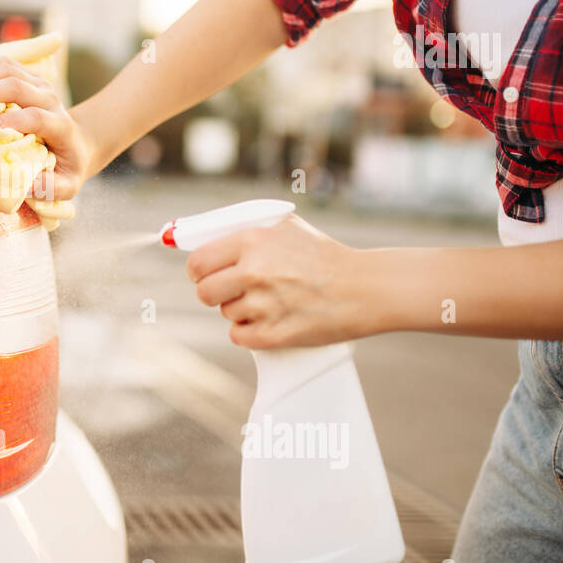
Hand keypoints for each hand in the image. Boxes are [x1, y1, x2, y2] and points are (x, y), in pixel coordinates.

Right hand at [0, 56, 93, 201]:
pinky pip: (7, 64)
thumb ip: (51, 188)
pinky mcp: (31, 79)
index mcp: (60, 127)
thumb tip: (27, 186)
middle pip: (18, 86)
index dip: (14, 120)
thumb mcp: (67, 185)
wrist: (79, 142)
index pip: (36, 117)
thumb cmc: (67, 167)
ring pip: (10, 70)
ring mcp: (41, 86)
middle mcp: (51, 101)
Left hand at [185, 215, 374, 348]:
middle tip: (231, 291)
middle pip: (204, 292)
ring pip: (225, 313)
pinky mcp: (274, 334)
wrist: (364, 288)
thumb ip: (246, 230)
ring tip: (269, 301)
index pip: (198, 262)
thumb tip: (205, 237)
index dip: (199, 271)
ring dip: (240, 310)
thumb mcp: (286, 227)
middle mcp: (254, 271)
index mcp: (252, 241)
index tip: (204, 275)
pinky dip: (249, 332)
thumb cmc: (324, 256)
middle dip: (214, 293)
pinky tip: (269, 320)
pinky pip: (239, 336)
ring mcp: (264, 305)